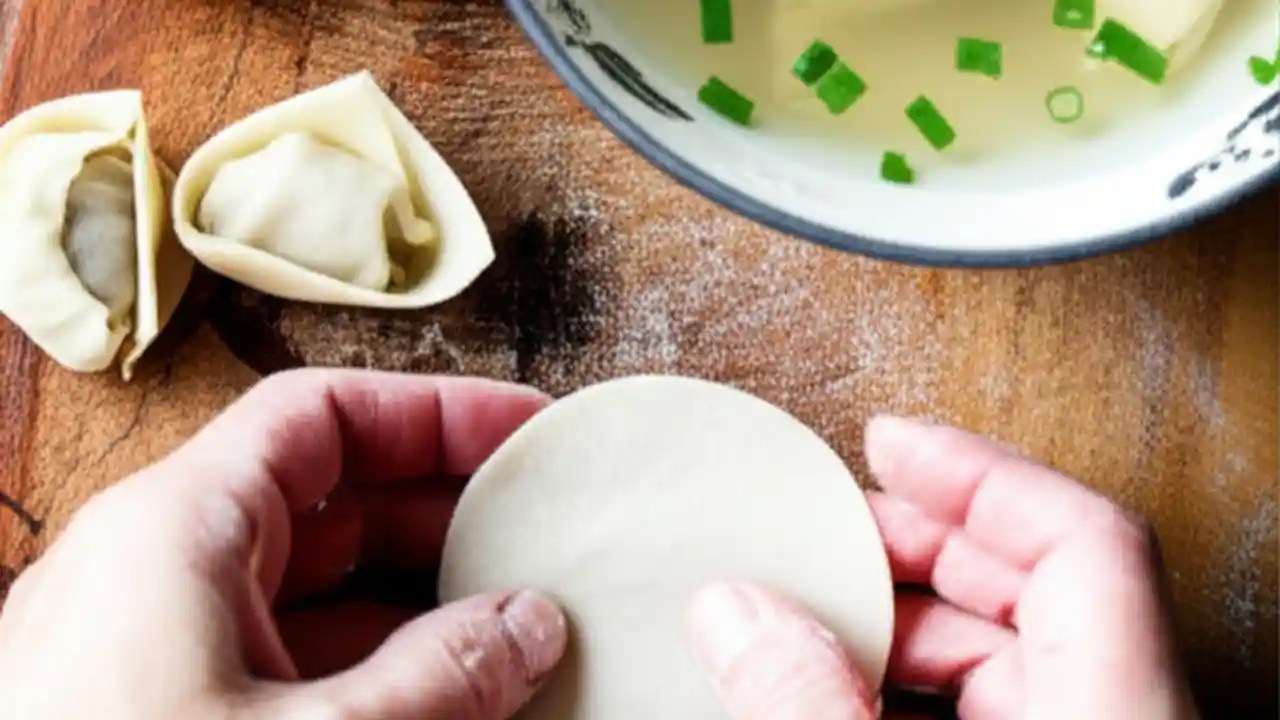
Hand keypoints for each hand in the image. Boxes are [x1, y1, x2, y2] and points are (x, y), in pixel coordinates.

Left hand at [0, 369, 567, 719]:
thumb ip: (436, 680)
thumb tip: (530, 626)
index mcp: (175, 530)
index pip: (321, 417)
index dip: (434, 412)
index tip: (524, 432)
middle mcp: (158, 575)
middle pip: (324, 501)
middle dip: (440, 514)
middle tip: (537, 535)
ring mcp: (156, 653)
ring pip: (309, 591)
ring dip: (413, 606)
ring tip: (511, 632)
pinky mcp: (162, 714)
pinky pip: (284, 664)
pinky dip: (367, 671)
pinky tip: (440, 703)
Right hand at [686, 416, 1198, 719]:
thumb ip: (814, 700)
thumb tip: (737, 615)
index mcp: (1118, 708)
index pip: (1081, 537)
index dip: (979, 471)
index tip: (894, 441)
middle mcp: (1119, 719)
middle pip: (1035, 582)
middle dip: (920, 540)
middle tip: (833, 528)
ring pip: (1010, 651)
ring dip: (906, 620)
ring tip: (816, 615)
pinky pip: (994, 711)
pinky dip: (914, 688)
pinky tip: (842, 691)